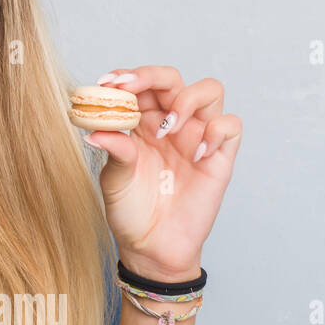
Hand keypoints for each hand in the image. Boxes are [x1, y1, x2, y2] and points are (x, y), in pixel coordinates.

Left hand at [80, 66, 242, 281]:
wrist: (152, 247)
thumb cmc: (131, 210)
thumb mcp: (114, 179)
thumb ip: (114, 150)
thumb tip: (94, 130)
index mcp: (141, 123)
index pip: (139, 85)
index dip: (126, 77)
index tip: (106, 84)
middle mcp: (170, 124)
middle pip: (172, 79)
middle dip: (150, 76)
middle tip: (130, 90)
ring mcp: (197, 138)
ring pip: (209, 91)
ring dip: (186, 100)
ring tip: (167, 129)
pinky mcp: (220, 157)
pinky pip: (230, 126)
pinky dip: (215, 131)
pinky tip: (195, 154)